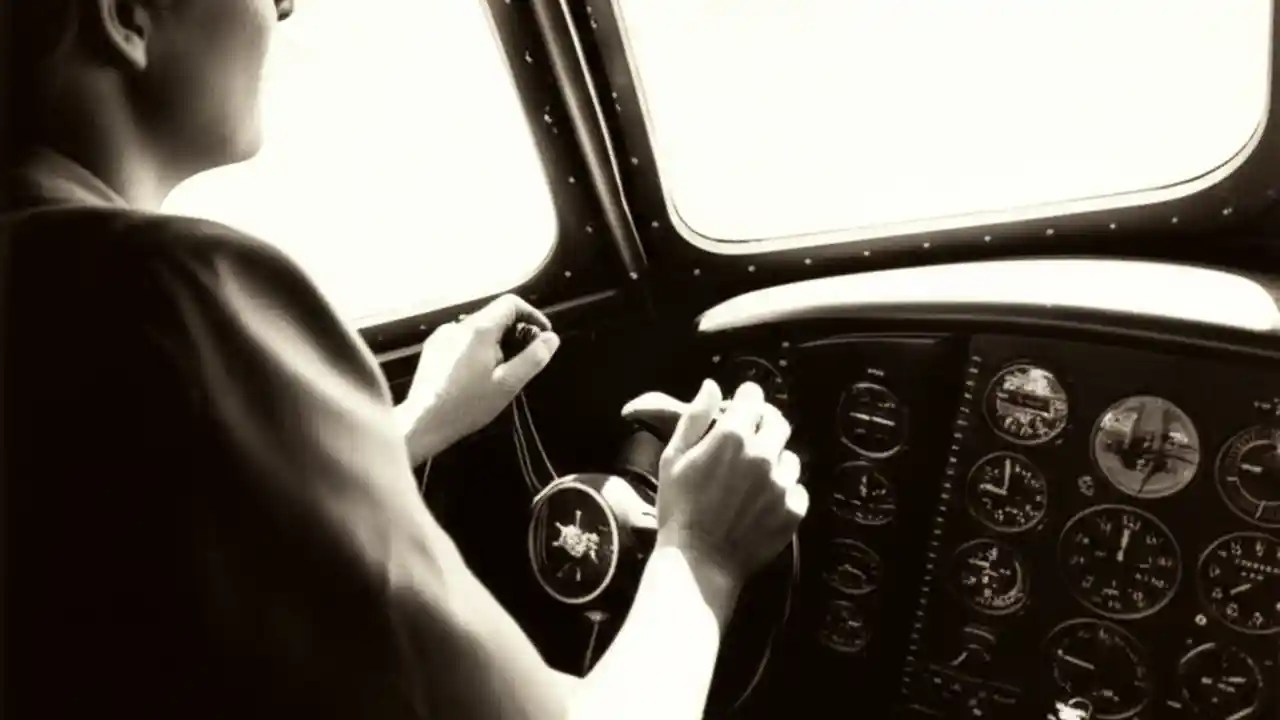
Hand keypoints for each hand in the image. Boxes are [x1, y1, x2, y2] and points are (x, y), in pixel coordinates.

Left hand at [400, 294, 559, 462]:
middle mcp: (458, 325)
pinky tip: (475, 375)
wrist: (422, 423)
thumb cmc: (468, 405)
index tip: (543, 336)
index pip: (511, 303)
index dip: (532, 315)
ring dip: (495, 342)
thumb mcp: (508, 384)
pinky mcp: (432, 349)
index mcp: (479, 329)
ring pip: (478, 329)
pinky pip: (462, 340)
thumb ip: (533, 358)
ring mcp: (442, 336)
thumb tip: (552, 337)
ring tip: (500, 372)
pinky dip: (477, 349)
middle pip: (494, 316)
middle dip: (515, 332)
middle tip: (523, 360)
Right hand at [652, 379, 807, 586]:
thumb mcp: (673, 458)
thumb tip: (712, 386)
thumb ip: (695, 417)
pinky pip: (796, 488)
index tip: (740, 407)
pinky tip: (762, 503)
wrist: (699, 561)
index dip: (746, 399)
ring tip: (753, 480)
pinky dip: (783, 491)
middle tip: (748, 442)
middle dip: (764, 425)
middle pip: (778, 422)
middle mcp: (763, 454)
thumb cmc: (678, 508)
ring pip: (789, 457)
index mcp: (732, 436)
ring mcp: (782, 483)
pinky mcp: (795, 509)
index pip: (753, 398)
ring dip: (774, 461)